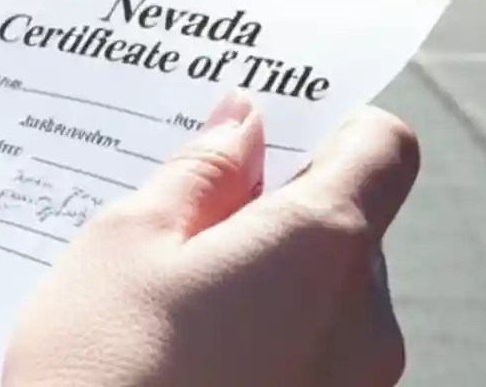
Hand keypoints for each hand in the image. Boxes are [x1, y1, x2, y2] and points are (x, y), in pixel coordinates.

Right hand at [3, 91, 418, 386]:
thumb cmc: (98, 376)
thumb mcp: (127, 244)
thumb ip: (200, 172)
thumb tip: (243, 124)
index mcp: (325, 249)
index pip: (386, 148)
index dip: (337, 127)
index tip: (274, 138)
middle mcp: (366, 323)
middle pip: (353, 226)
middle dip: (284, 211)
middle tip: (193, 222)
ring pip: (330, 298)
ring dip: (272, 281)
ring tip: (178, 303)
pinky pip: (317, 359)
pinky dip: (272, 341)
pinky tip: (193, 361)